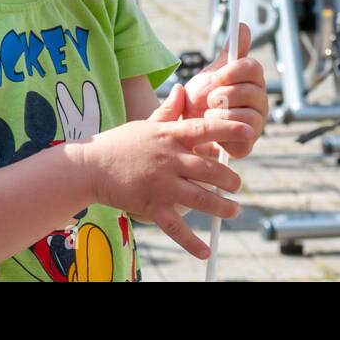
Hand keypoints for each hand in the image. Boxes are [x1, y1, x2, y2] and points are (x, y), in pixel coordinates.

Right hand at [80, 89, 249, 258]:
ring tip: (234, 211)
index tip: (250, 132)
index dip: (228, 130)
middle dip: (229, 179)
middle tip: (238, 185)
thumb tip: (182, 88)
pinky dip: (191, 242)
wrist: (89, 167)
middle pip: (208, 168)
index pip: (204, 129)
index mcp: (169, 136)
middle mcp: (168, 159)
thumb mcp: (145, 124)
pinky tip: (206, 251)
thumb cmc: (120, 144)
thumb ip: (168, 111)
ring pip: (199, 197)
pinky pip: (175, 227)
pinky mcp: (151, 206)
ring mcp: (160, 184)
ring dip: (221, 207)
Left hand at [183, 23, 266, 159]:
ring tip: (209, 115)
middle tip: (210, 100)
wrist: (187, 129)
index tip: (216, 77)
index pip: (253, 68)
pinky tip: (214, 131)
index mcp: (251, 81)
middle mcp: (259, 100)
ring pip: (247, 114)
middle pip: (251, 91)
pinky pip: (242, 134)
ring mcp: (257, 122)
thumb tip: (242, 26)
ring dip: (221, 114)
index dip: (234, 71)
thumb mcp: (213, 73)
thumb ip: (228, 53)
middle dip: (225, 95)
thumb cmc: (202, 99)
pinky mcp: (248, 143)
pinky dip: (223, 130)